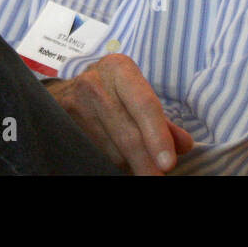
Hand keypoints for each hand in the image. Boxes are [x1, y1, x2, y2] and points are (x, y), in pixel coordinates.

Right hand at [47, 54, 194, 174]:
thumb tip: (185, 145)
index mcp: (119, 69)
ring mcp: (74, 104)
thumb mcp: (135, 94)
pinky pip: (93, 154)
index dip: (158, 136)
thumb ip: (161, 121)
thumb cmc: (110, 92)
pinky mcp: (62, 124)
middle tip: (158, 177)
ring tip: (139, 167)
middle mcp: (95, 83)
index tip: (168, 163)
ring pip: (111, 150)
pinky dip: (110, 165)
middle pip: (128, 133)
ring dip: (129, 165)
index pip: (144, 105)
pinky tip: (120, 165)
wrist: (64, 91)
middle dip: (146, 162)